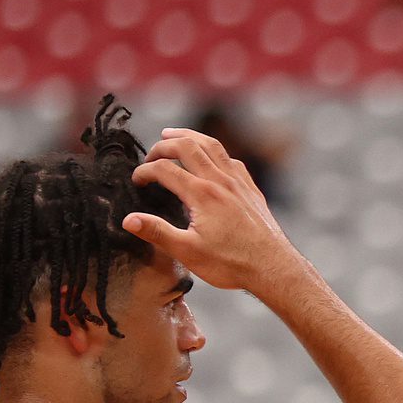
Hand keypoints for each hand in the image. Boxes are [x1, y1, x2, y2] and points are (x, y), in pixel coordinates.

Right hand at [124, 128, 297, 292]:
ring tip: (174, 135)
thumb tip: (128, 220)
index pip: (165, 169)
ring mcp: (238, 183)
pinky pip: (231, 160)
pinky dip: (215, 152)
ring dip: (190, 137)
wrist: (274, 267)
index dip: (145, 171)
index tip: (136, 181)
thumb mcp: (188, 252)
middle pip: (188, 146)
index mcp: (202, 194)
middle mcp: (220, 181)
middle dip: (164, 145)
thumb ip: (157, 232)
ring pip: (212, 146)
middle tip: (150, 153)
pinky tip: (212, 157)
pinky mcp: (251, 190)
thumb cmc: (232, 263)